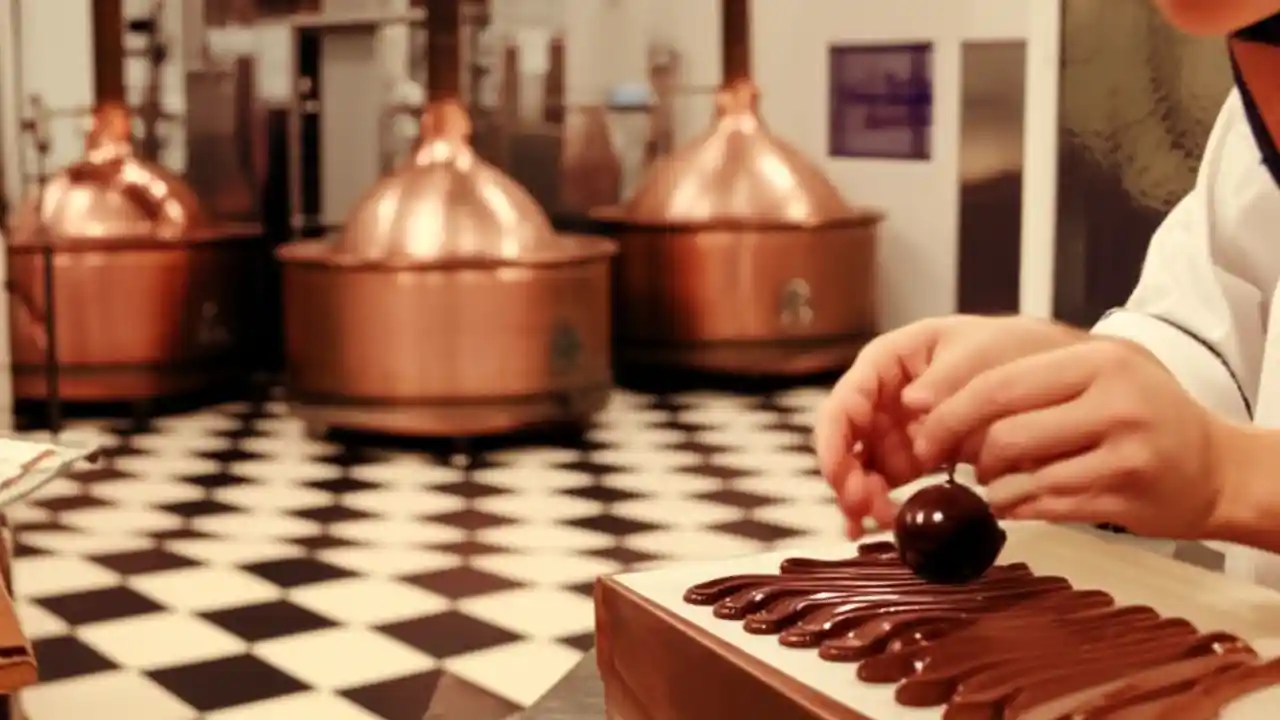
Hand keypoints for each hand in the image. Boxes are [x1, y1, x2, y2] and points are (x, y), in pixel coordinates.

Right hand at [813, 315, 1085, 536]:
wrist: (1055, 376)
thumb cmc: (1015, 349)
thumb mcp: (984, 352)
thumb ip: (949, 377)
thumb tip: (911, 401)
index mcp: (890, 360)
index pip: (848, 398)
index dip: (836, 437)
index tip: (842, 474)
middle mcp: (884, 394)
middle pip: (846, 438)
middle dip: (847, 476)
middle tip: (865, 507)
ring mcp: (898, 428)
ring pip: (860, 466)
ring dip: (861, 497)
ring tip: (881, 522)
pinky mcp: (916, 457)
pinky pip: (885, 483)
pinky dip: (878, 505)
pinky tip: (875, 528)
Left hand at [913, 338, 1226, 538]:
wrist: (1215, 466)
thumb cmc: (1142, 414)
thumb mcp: (1098, 371)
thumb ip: (1028, 379)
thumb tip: (933, 399)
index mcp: (1098, 361)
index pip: (998, 384)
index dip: (949, 410)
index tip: (921, 426)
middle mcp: (1115, 403)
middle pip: (1004, 434)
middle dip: (966, 452)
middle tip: (955, 458)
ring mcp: (1123, 454)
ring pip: (1021, 476)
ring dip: (993, 484)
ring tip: (996, 478)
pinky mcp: (1124, 498)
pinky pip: (1044, 506)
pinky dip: (1017, 506)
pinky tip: (1018, 499)